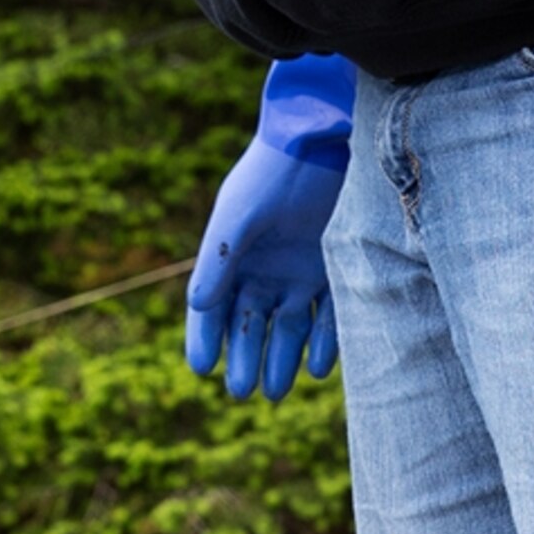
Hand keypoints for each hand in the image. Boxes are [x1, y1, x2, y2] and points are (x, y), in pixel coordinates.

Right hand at [185, 135, 344, 401]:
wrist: (326, 141)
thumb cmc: (274, 173)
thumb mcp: (241, 214)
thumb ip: (220, 257)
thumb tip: (198, 304)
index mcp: (233, 256)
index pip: (212, 307)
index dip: (204, 337)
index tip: (201, 368)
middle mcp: (264, 269)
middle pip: (250, 324)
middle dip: (245, 358)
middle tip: (241, 392)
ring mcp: (300, 272)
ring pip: (288, 327)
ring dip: (281, 359)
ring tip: (275, 392)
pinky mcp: (335, 269)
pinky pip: (328, 316)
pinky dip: (322, 342)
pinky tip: (316, 368)